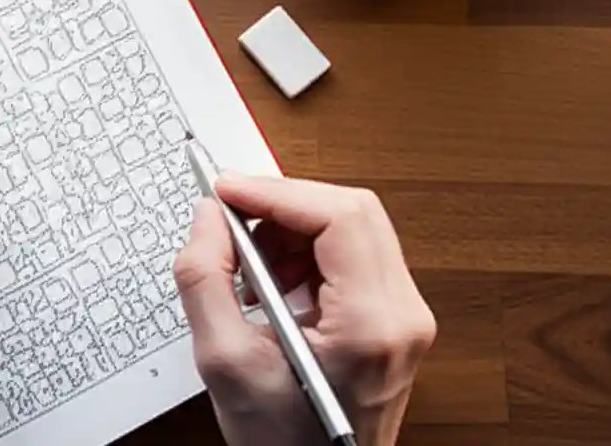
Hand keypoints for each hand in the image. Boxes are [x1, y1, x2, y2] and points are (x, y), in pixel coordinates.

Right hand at [173, 174, 435, 445]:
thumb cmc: (283, 443)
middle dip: (283, 206)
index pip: (339, 217)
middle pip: (352, 211)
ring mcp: (405, 315)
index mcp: (372, 326)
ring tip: (249, 267)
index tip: (228, 190)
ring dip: (292, 230)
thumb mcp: (224, 364)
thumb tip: (209, 218)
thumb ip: (205, 280)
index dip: (277, 192)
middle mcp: (403, 314)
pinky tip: (272, 283)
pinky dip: (305, 252)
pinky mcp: (393, 317)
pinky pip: (352, 254)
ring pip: (352, 227)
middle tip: (232, 219)